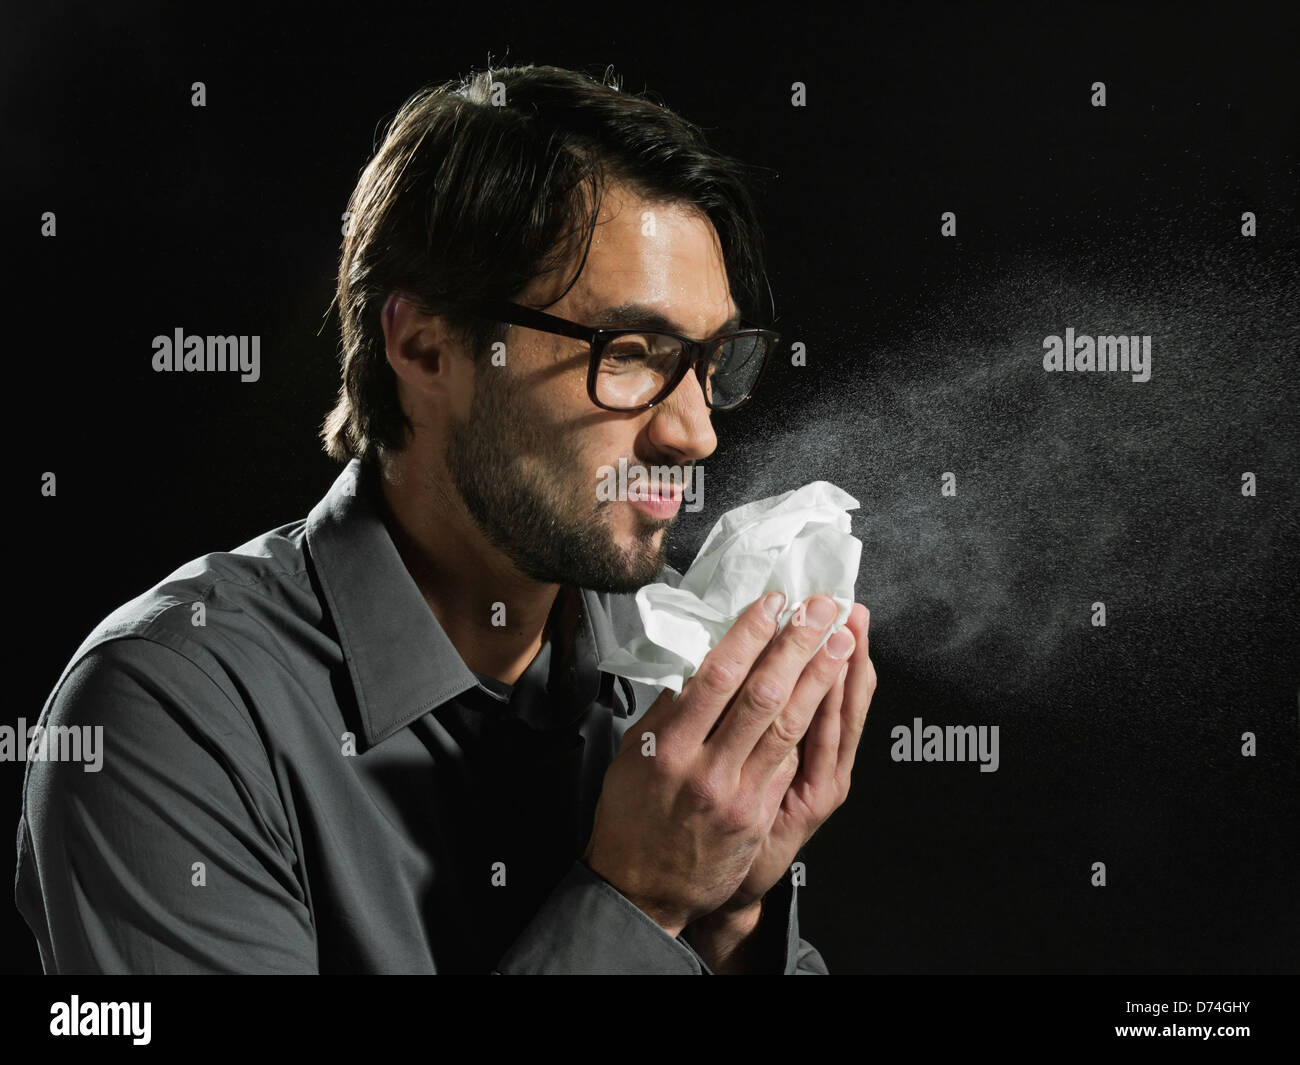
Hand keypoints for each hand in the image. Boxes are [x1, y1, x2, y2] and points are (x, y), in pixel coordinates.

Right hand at [583, 591, 854, 936]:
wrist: (642, 891)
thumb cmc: (630, 819)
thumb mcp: (630, 756)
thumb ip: (665, 713)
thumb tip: (697, 666)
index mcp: (667, 746)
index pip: (717, 676)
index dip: (750, 635)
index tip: (773, 603)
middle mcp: (705, 768)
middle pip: (762, 694)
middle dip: (797, 645)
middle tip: (822, 609)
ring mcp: (737, 795)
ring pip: (787, 725)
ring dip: (820, 679)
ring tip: (843, 641)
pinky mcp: (757, 816)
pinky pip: (790, 763)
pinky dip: (813, 725)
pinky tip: (832, 696)